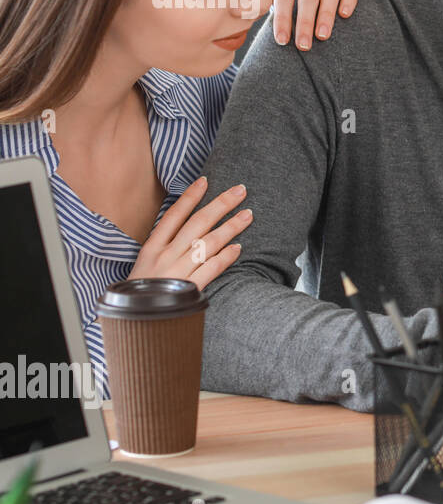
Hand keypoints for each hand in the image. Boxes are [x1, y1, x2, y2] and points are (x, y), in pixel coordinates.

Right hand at [128, 176, 250, 290]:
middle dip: (220, 205)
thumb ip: (165, 245)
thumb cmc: (143, 292)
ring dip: (230, 227)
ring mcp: (176, 272)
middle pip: (196, 224)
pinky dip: (225, 257)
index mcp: (152, 248)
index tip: (205, 181)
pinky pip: (210, 269)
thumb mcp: (145, 264)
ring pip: (207, 243)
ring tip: (248, 215)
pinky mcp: (188, 289)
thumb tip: (186, 224)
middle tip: (240, 191)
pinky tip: (238, 248)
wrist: (134, 322)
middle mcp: (164, 256)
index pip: (173, 216)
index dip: (189, 197)